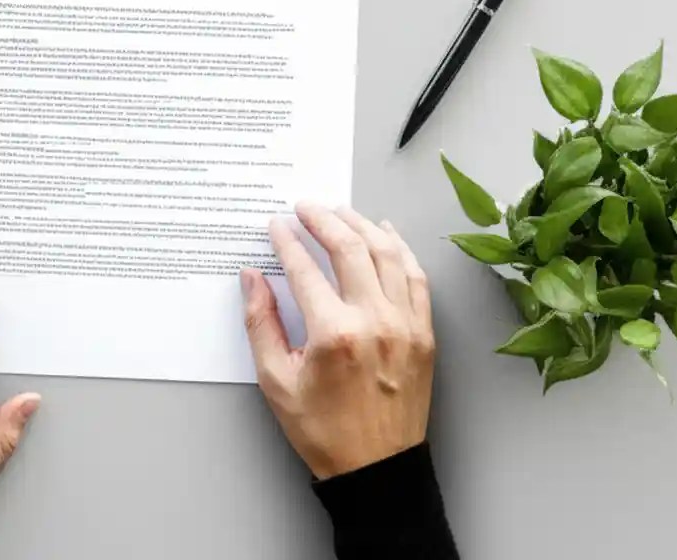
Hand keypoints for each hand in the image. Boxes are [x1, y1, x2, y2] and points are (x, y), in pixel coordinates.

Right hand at [241, 204, 433, 479]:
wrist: (376, 469)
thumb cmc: (323, 432)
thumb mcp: (276, 381)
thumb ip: (261, 323)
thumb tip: (252, 278)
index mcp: (333, 334)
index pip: (305, 269)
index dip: (287, 242)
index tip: (276, 227)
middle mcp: (374, 321)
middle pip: (349, 249)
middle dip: (323, 220)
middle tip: (305, 207)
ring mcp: (405, 325)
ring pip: (387, 254)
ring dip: (362, 225)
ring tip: (341, 212)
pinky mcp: (424, 334)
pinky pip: (416, 277)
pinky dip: (401, 249)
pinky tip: (386, 235)